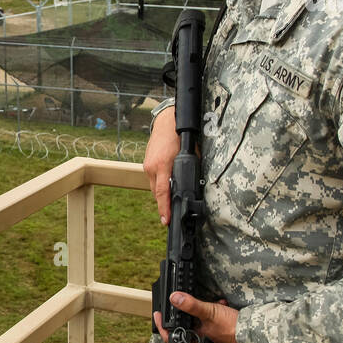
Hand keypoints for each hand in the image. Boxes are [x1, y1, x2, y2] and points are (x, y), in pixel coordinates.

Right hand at [144, 106, 179, 224]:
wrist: (166, 121)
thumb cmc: (179, 136)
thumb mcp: (190, 153)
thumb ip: (190, 170)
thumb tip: (196, 185)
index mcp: (162, 165)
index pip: (162, 192)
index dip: (164, 208)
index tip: (165, 220)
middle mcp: (152, 167)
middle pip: (157, 193)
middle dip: (164, 203)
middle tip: (170, 215)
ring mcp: (147, 165)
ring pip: (154, 186)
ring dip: (162, 192)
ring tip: (170, 199)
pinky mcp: (146, 163)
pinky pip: (152, 179)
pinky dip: (159, 183)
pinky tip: (166, 183)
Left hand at [153, 292, 238, 342]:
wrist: (255, 334)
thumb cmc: (233, 329)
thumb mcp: (209, 313)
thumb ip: (191, 305)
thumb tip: (174, 298)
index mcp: (195, 338)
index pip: (172, 336)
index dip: (162, 326)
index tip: (157, 315)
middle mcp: (202, 338)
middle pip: (186, 325)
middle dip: (186, 311)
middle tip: (181, 301)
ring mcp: (212, 335)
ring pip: (200, 320)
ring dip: (202, 309)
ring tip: (209, 301)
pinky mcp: (222, 330)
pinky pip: (213, 319)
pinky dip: (215, 310)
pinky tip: (221, 303)